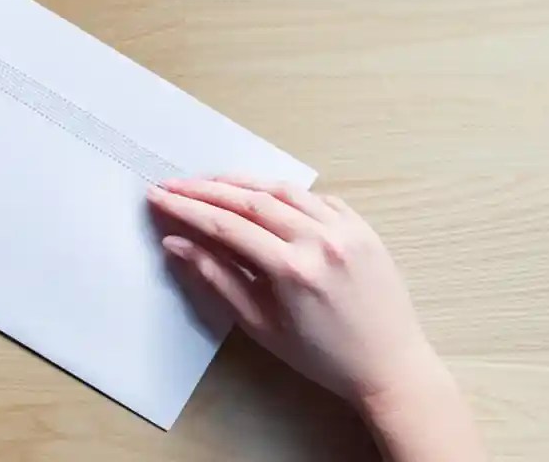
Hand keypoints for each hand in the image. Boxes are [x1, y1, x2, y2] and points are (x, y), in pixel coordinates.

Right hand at [146, 176, 431, 404]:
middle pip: (249, 200)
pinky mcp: (362, 227)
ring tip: (208, 182)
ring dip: (241, 182)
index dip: (186, 208)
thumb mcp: (261, 325)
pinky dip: (283, 192)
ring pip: (282, 190)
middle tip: (172, 183)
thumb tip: (176, 244)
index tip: (159, 196)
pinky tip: (262, 194)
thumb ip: (217, 278)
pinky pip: (315, 198)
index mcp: (292, 269)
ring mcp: (345, 229)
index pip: (226, 226)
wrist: (390, 366)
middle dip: (204, 189)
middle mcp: (320, 240)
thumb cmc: (321, 357)